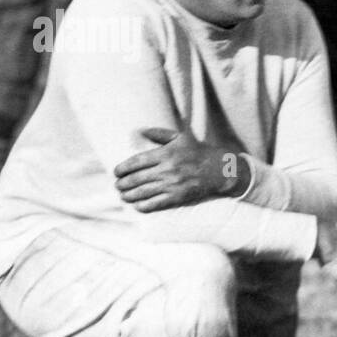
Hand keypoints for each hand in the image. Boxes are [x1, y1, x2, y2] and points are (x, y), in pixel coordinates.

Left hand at [114, 127, 249, 211]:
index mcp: (166, 153)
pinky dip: (143, 206)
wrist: (220, 170)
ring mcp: (172, 185)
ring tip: (123, 196)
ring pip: (143, 192)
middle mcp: (167, 169)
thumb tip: (139, 131)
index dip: (122, 168)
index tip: (116, 172)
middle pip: (136, 179)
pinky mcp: (178, 197)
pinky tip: (137, 206)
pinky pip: (156, 204)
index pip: (136, 162)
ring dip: (129, 196)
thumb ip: (158, 134)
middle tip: (118, 185)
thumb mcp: (180, 137)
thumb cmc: (198, 152)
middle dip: (123, 184)